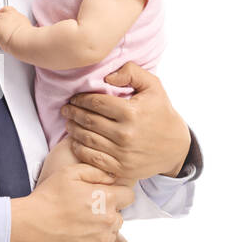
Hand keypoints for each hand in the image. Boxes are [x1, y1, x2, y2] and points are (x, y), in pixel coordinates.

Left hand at [0, 5, 29, 54]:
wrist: (23, 38)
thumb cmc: (26, 33)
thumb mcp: (24, 22)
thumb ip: (16, 21)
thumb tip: (16, 25)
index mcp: (13, 12)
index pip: (4, 10)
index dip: (2, 16)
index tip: (2, 20)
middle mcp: (5, 15)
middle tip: (2, 32)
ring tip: (3, 38)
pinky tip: (0, 41)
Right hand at [13, 162, 134, 241]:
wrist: (29, 227)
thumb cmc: (47, 197)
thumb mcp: (69, 173)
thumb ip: (95, 171)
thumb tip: (112, 177)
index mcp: (107, 199)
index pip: (129, 195)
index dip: (117, 194)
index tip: (102, 197)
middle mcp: (109, 221)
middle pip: (119, 217)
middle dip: (107, 214)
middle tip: (84, 213)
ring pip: (111, 235)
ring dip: (100, 232)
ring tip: (78, 227)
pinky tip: (77, 241)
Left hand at [61, 61, 190, 180]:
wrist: (176, 147)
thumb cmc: (161, 113)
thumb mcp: (153, 86)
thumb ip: (132, 72)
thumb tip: (107, 76)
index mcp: (131, 112)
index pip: (96, 103)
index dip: (81, 100)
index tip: (74, 98)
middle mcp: (125, 134)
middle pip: (89, 121)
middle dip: (73, 113)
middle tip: (66, 109)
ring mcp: (122, 153)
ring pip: (88, 139)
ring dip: (73, 130)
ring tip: (69, 122)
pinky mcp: (121, 169)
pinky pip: (93, 158)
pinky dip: (80, 149)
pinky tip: (76, 141)